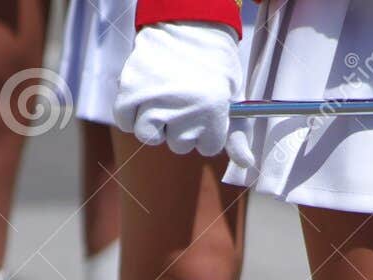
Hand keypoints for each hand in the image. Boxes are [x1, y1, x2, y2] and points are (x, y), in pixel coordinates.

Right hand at [115, 22, 253, 165]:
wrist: (188, 23)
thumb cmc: (214, 61)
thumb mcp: (234, 95)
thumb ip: (238, 133)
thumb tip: (246, 164)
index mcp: (213, 110)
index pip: (207, 148)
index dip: (206, 131)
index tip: (205, 111)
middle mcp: (183, 108)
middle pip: (179, 145)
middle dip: (182, 127)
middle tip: (184, 100)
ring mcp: (154, 100)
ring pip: (149, 137)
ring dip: (155, 125)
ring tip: (163, 101)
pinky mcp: (130, 90)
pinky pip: (126, 122)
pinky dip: (131, 115)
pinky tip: (144, 99)